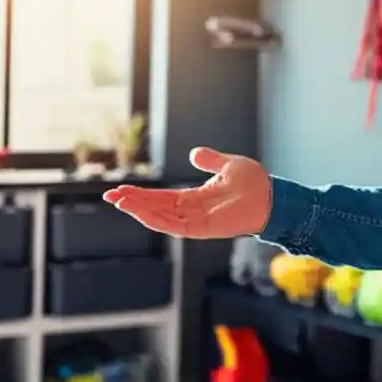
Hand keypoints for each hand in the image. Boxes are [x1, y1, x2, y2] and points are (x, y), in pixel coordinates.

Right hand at [102, 147, 271, 238]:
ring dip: (139, 210)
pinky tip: (140, 212)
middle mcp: (193, 211)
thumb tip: (193, 153)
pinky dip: (156, 219)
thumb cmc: (256, 183)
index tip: (121, 189)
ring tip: (119, 202)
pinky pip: (174, 226)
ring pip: (160, 218)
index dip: (142, 195)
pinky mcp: (203, 229)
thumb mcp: (228, 165)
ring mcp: (196, 222)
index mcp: (196, 198)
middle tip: (110, 196)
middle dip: (133, 203)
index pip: (162, 198)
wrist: (272, 195)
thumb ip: (210, 160)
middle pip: (156, 208)